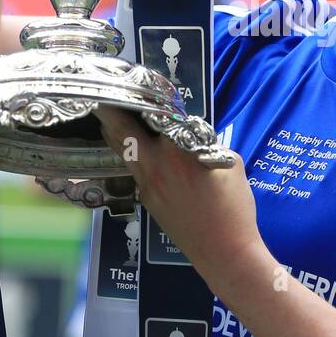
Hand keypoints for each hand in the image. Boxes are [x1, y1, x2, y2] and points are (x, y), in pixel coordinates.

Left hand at [95, 105, 266, 293]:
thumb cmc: (233, 207)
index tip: (128, 85)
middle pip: (120, 133)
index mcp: (177, 149)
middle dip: (109, 113)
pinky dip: (134, 157)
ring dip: (117, 135)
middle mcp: (155, 165)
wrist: (224, 251)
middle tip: (102, 97)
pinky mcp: (148, 201)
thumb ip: (207, 144)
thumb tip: (194, 138)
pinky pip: (136, 171)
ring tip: (112, 119)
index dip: (136, 99)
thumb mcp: (230, 164)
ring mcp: (147, 185)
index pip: (150, 115)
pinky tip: (140, 153)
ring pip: (123, 153)